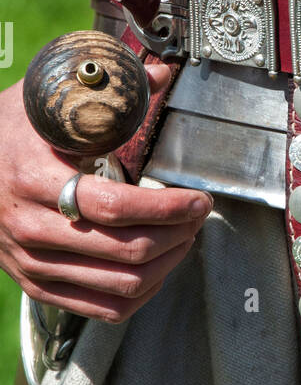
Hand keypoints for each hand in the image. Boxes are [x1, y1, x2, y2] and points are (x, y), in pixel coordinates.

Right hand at [0, 63, 212, 322]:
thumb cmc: (9, 129)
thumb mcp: (48, 98)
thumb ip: (108, 90)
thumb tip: (160, 74)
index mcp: (34, 178)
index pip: (115, 206)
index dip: (167, 207)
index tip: (198, 198)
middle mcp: (30, 228)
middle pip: (126, 251)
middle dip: (177, 234)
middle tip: (198, 215)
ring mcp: (31, 262)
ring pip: (121, 286)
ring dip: (168, 266)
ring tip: (185, 239)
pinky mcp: (36, 285)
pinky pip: (103, 310)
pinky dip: (142, 294)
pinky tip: (159, 269)